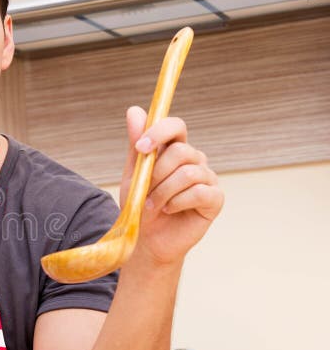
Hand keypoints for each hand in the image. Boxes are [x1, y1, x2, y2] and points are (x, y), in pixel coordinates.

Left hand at [119, 106, 222, 266]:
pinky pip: (199, 192)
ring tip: (153, 205)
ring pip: (188, 173)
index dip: (158, 132)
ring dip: (163, 192)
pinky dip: (177, 203)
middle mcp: (195, 160)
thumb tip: (134, 110)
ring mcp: (208, 178)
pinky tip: (169, 210)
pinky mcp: (215, 199)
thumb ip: (136, 144)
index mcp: (175, 150)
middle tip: (146, 192)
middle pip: (181, 151)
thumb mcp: (134, 173)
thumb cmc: (141, 204)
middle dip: (156, 174)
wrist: (147, 239)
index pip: (176, 126)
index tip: (140, 148)